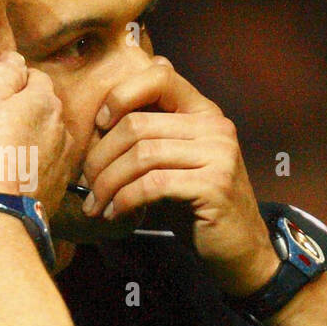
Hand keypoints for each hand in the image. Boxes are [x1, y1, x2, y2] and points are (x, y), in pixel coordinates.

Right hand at [0, 52, 75, 214]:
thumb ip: (2, 73)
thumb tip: (15, 58)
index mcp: (44, 99)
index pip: (32, 75)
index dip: (10, 85)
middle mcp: (62, 124)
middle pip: (41, 106)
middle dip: (22, 111)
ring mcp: (64, 156)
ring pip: (46, 134)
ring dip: (30, 138)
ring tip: (3, 153)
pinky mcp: (60, 183)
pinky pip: (47, 163)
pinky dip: (34, 163)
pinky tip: (14, 173)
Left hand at [80, 57, 279, 296]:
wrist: (239, 248)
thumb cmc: (196, 204)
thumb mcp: (173, 162)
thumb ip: (151, 134)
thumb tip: (106, 109)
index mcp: (203, 111)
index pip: (159, 77)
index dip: (121, 95)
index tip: (99, 125)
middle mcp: (215, 126)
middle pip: (137, 124)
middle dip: (101, 155)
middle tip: (87, 182)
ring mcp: (218, 155)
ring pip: (141, 155)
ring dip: (108, 183)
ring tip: (95, 203)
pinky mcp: (213, 186)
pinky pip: (152, 185)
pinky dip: (125, 200)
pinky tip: (114, 213)